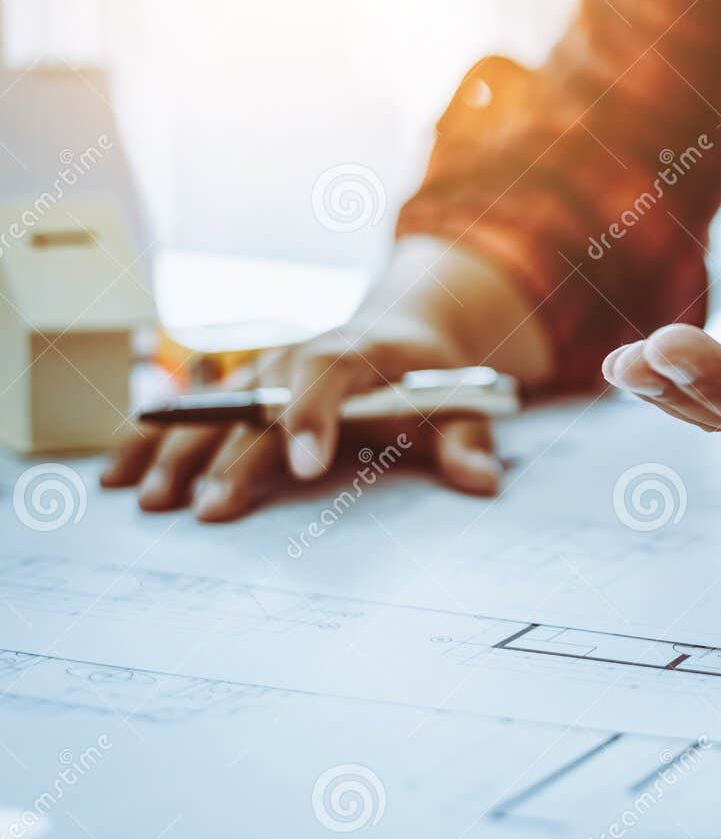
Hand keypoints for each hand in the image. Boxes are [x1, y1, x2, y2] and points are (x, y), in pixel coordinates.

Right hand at [102, 237, 552, 521]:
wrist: (402, 326)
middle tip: (211, 512)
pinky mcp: (242, 384)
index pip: (328, 377)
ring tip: (154, 502)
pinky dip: (152, 441)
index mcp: (356, 351)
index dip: (313, 418)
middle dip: (233, 458)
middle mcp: (299, 354)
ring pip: (214, 409)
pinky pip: (191, 411)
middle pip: (259, 405)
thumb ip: (469, 440)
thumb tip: (484, 481)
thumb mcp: (463, 399)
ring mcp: (264, 368)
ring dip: (179, 453)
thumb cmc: (432, 371)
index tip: (307, 468)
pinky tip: (118, 476)